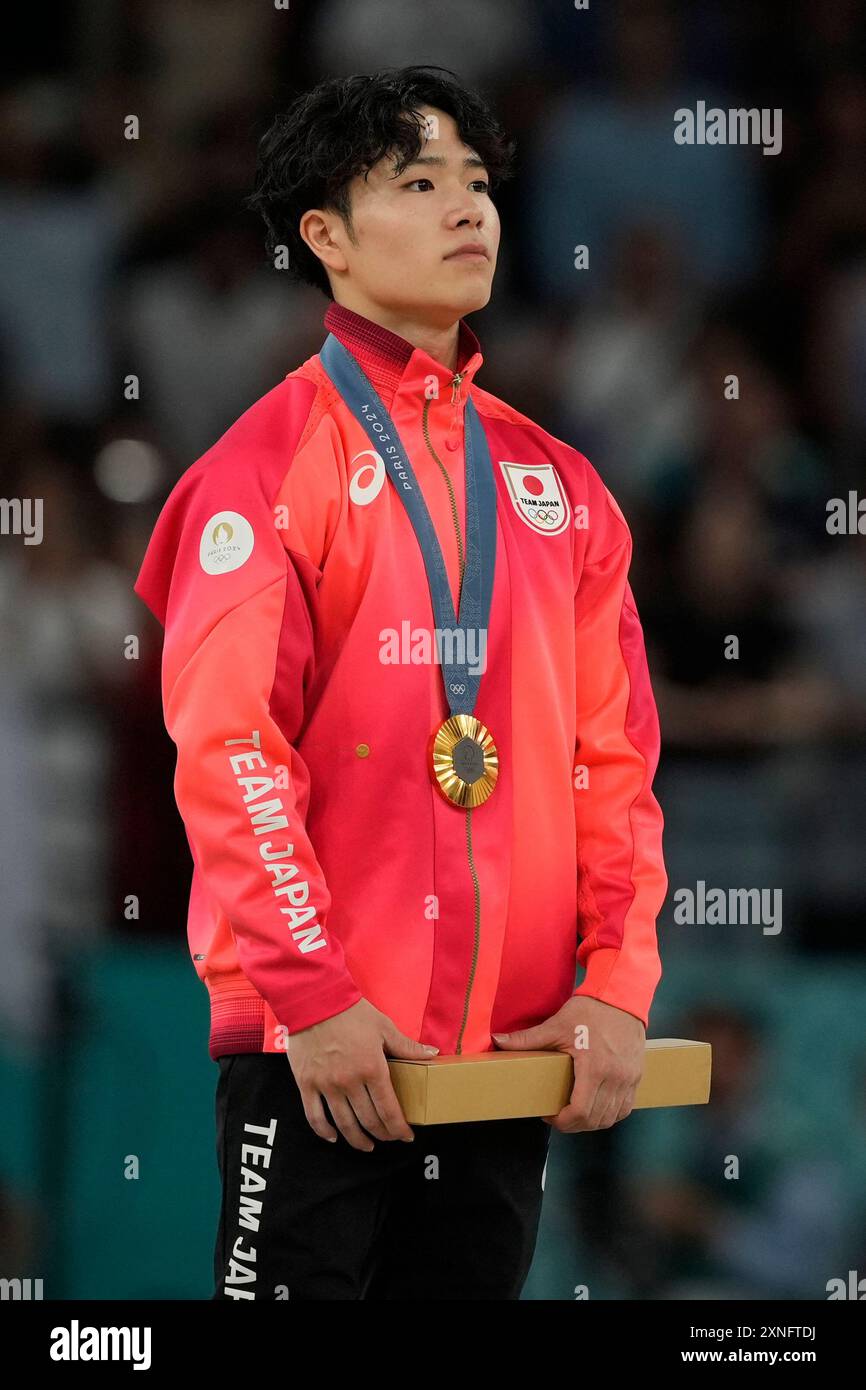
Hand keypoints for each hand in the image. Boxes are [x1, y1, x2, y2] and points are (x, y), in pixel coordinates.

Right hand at [286, 998, 438, 1150]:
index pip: (389, 1110)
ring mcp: (327, 1085)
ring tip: (366, 1145)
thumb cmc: (351, 1012)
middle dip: (382, 1134)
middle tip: (388, 1137)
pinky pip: (314, 1116)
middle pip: (369, 1120)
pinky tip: (334, 1137)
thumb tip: (432, 1053)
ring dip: (357, 1139)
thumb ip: (407, 1047)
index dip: (399, 1128)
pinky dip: (324, 1131)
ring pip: (344, 1124)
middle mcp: (350, 1082)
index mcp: (372, 1069)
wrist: (315, 999)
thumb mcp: (384, 1027)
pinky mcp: (306, 1084)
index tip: (406, 1136)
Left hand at [492, 996, 644, 1132]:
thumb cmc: (591, 1010)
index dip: (563, 1122)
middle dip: (574, 1124)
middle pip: (596, 1120)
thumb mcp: (557, 1025)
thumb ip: (527, 1039)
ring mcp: (629, 1078)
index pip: (581, 1112)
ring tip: (575, 1113)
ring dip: (593, 1121)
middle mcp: (616, 1078)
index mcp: (595, 1068)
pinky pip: (626, 1107)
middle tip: (558, 1116)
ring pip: (612, 1117)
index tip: (549, 1115)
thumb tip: (498, 1041)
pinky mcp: (636, 1075)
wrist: (621, 995)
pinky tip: (597, 1106)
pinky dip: (611, 1113)